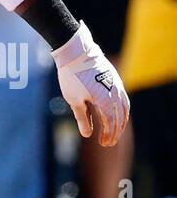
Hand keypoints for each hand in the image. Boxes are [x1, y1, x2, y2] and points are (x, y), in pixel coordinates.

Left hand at [53, 24, 128, 145]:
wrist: (77, 54)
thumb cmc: (72, 78)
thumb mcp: (74, 100)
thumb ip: (83, 118)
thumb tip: (87, 135)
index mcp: (105, 101)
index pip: (111, 123)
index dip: (109, 135)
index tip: (103, 143)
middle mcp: (115, 94)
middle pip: (120, 118)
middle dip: (115, 132)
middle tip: (108, 142)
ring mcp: (118, 85)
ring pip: (125, 108)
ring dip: (121, 121)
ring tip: (114, 131)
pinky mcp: (116, 79)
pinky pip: (123, 98)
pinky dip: (122, 109)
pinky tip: (116, 114)